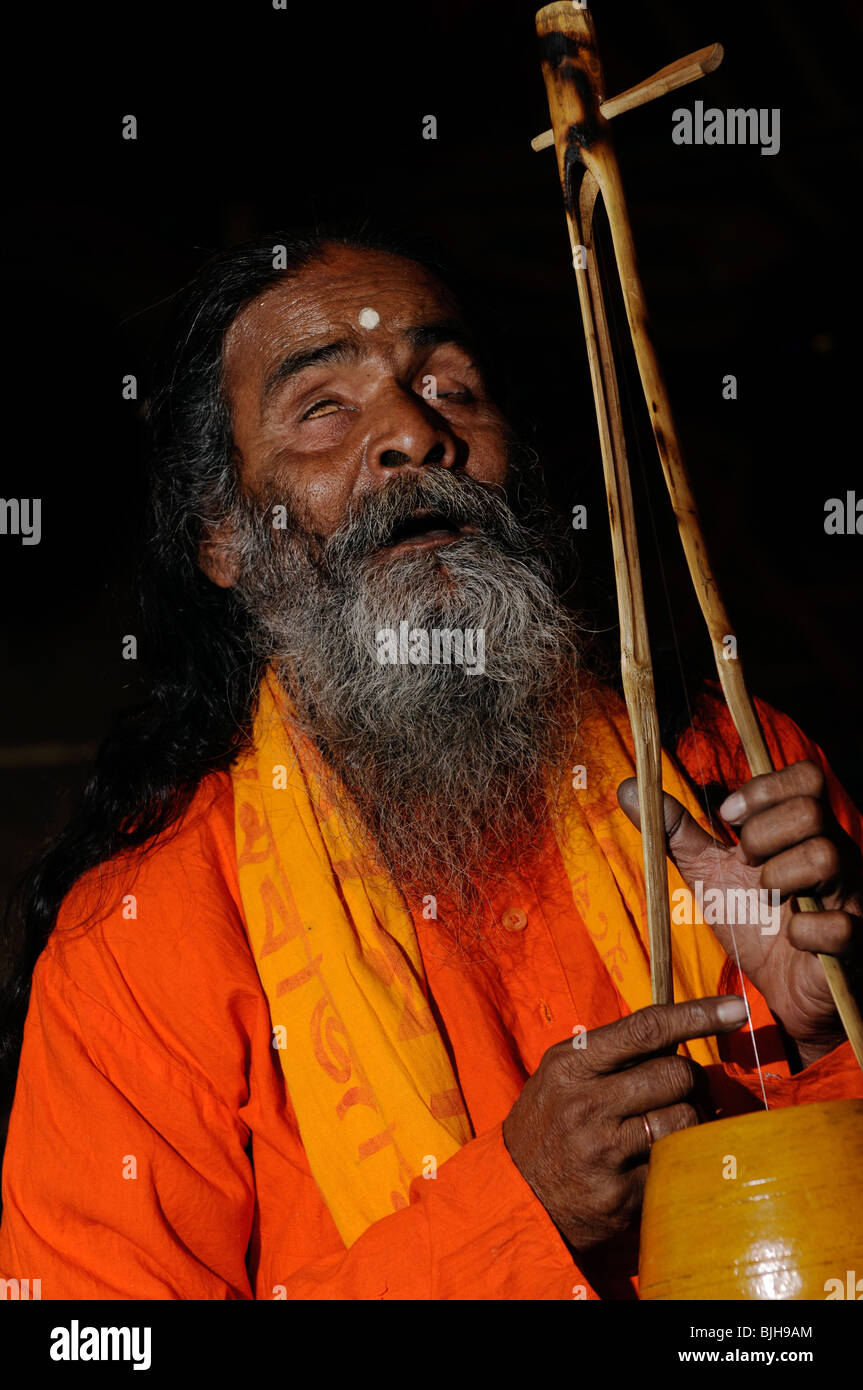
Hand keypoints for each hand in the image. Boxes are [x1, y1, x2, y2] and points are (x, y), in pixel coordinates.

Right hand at [502, 996, 747, 1254]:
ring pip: (684, 1119)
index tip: (734, 1008)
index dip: (696, 1014)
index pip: (646, 1028)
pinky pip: (676, 1165)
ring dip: (687, 1120)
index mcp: (571, 1064)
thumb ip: (611, 1053)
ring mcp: (603, 1152)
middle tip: (676, 1091)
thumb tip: (678, 1029)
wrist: (515, 1195)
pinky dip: (675, 1160)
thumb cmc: (548, 1123)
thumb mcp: (562, 1075)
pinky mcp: (622, 1195)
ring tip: (666, 1126)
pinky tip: (655, 1162)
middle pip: (675, 1074)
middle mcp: (586, 1104)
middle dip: (687, 1080)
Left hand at [618, 761, 862, 1061]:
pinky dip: (802, 933)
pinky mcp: (852, 942)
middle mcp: (834, 853)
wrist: (777, 993)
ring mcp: (850, 895)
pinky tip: (790, 939)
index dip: (763, 789)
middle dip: (762, 836)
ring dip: (779, 876)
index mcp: (802, 831)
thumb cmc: (751, 922)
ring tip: (766, 898)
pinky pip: (839, 925)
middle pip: (810, 811)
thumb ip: (674, 831)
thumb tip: (626, 786)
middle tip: (746, 864)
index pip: (806, 777)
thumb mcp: (707, 872)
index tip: (727, 817)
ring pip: (825, 855)